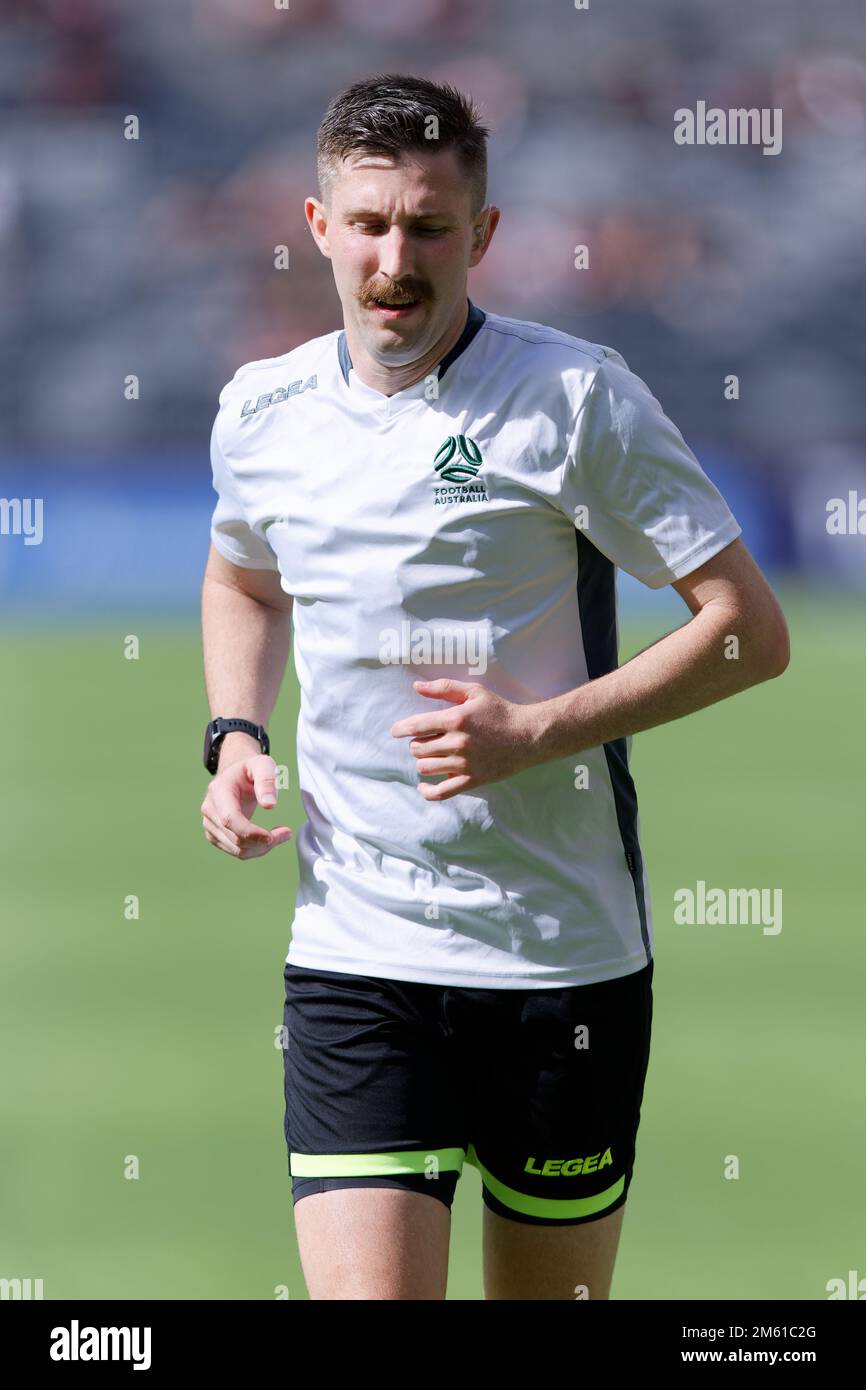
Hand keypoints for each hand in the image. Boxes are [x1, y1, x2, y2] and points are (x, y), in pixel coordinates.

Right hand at [200, 753, 292, 857]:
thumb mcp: (263, 764)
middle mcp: (209, 809)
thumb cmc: (249, 770)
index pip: (230, 819)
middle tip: (286, 833)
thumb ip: (267, 781)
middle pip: (236, 838)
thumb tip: (269, 805)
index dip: (251, 833)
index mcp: (218, 791)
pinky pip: (236, 851)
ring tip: (280, 835)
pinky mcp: (214, 835)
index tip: (273, 836)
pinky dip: (255, 850)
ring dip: (262, 848)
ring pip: (237, 850)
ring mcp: (209, 824)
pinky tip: (267, 838)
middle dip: (264, 842)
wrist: (235, 776)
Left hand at [390, 678, 539, 801]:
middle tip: (425, 741)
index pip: (416, 726)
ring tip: (430, 756)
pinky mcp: (472, 780)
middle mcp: (457, 743)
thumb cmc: (500, 711)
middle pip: (418, 748)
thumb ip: (444, 688)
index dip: (401, 729)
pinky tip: (423, 786)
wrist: (528, 736)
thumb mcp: (474, 692)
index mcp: (455, 719)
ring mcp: (464, 764)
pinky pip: (441, 792)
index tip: (395, 731)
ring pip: (425, 767)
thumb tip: (416, 686)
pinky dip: (427, 791)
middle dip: (416, 744)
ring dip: (423, 761)